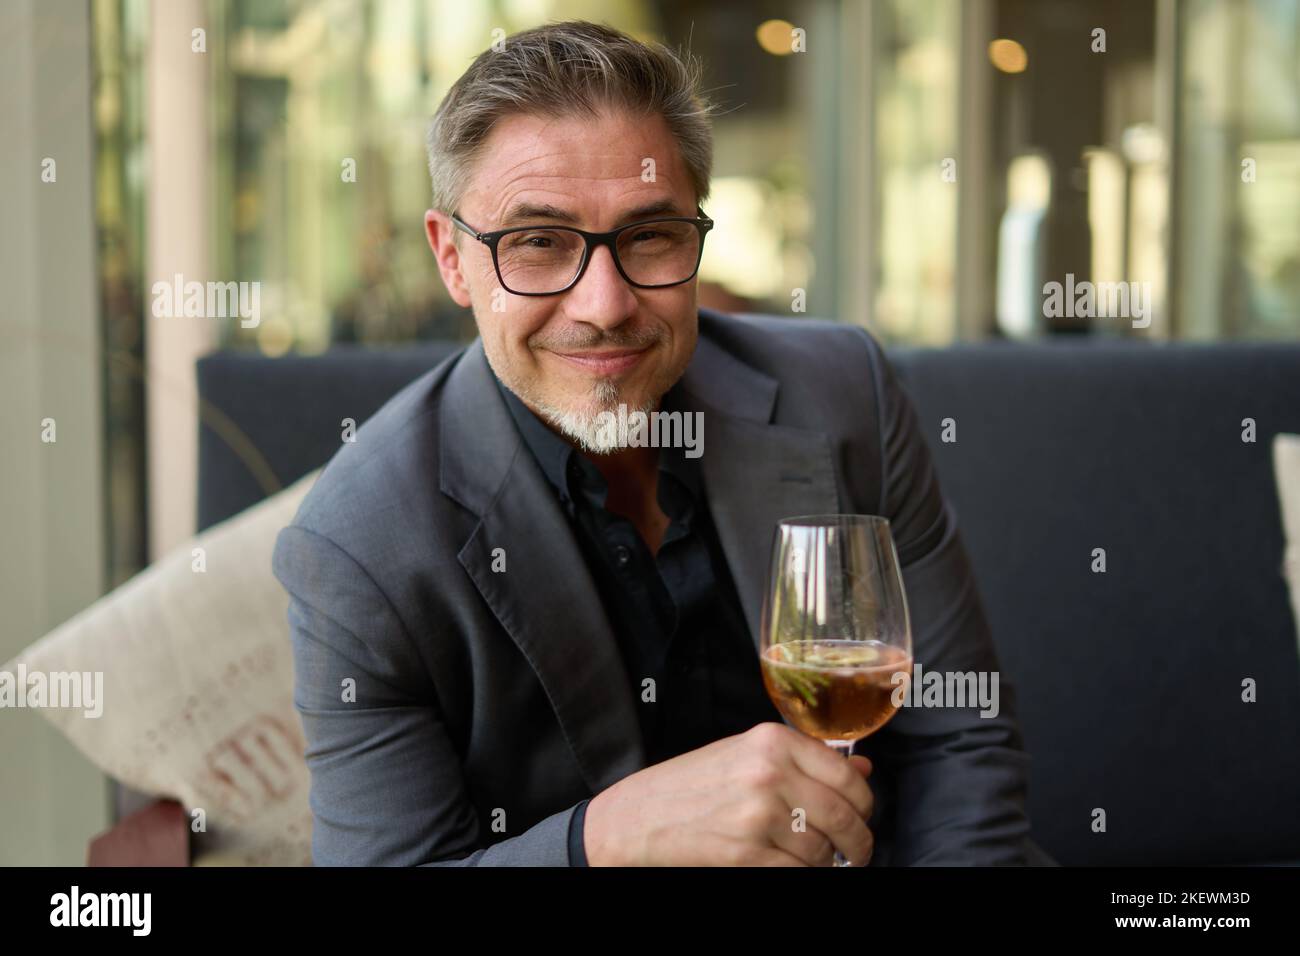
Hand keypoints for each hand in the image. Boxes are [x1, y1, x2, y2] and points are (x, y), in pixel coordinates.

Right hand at [583, 722, 874, 865]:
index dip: (865, 803)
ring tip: (810, 857)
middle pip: (845, 815)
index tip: (862, 815)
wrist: (638, 817)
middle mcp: (770, 772)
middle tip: (857, 851)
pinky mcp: (748, 853)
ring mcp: (759, 814)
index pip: (848, 775)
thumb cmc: (691, 784)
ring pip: (824, 849)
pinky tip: (790, 865)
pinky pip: (800, 872)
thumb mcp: (745, 754)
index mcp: (773, 741)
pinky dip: (803, 874)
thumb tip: (864, 767)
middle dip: (859, 841)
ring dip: (826, 861)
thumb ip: (805, 759)